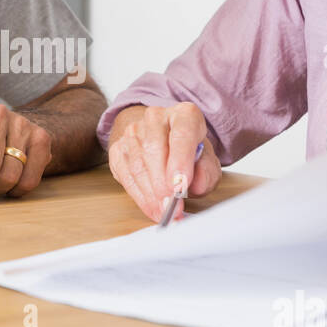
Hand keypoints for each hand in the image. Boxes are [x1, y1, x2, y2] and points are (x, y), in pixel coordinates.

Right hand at [106, 102, 221, 222]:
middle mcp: (156, 118)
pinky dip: (140, 196)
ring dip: (150, 194)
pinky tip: (152, 207)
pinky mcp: (118, 149)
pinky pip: (126, 175)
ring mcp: (133, 132)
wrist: (165, 143)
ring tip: (164, 211)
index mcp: (184, 115)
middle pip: (154, 149)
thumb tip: (195, 184)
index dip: (180, 161)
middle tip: (172, 207)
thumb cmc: (189, 154)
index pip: (181, 134)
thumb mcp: (207, 162)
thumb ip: (206, 172)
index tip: (180, 186)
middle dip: (162, 184)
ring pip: (138, 165)